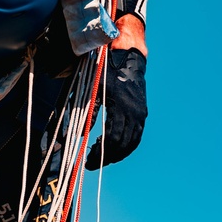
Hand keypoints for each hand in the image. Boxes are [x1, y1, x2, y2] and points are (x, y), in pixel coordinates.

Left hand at [86, 47, 146, 168]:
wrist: (128, 58)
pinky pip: (137, 136)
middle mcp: (134, 114)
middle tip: (91, 163)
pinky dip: (127, 146)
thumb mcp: (94, 90)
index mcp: (121, 109)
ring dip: (118, 154)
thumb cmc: (107, 71)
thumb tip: (78, 134)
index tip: (88, 160)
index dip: (99, 153)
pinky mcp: (142, 113)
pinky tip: (115, 148)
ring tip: (102, 157)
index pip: (111, 140)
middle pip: (122, 145)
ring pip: (132, 143)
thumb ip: (88, 112)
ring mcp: (140, 114)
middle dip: (106, 157)